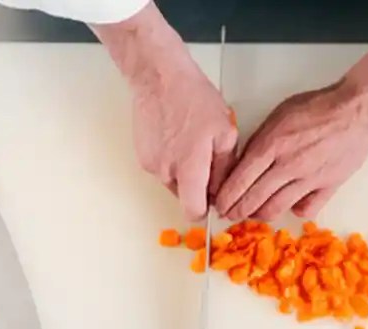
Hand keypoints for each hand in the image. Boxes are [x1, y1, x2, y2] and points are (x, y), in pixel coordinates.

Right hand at [92, 3, 236, 219]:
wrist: (159, 77)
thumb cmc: (194, 99)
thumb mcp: (225, 132)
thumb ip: (225, 168)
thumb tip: (223, 191)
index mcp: (189, 169)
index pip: (194, 212)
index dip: (206, 208)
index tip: (214, 197)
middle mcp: (166, 173)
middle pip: (184, 196)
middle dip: (198, 185)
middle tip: (208, 157)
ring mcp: (151, 165)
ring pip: (173, 182)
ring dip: (184, 171)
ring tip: (191, 141)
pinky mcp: (142, 155)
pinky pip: (161, 168)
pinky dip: (171, 160)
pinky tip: (177, 137)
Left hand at [215, 36, 367, 220]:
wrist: (356, 110)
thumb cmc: (317, 107)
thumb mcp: (278, 116)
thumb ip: (259, 140)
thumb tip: (243, 163)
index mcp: (271, 146)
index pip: (239, 181)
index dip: (226, 198)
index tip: (219, 204)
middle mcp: (287, 167)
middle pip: (253, 200)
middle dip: (236, 211)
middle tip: (229, 214)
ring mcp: (308, 180)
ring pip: (276, 209)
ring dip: (260, 215)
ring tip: (254, 213)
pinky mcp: (328, 187)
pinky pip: (306, 210)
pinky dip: (294, 211)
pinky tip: (290, 205)